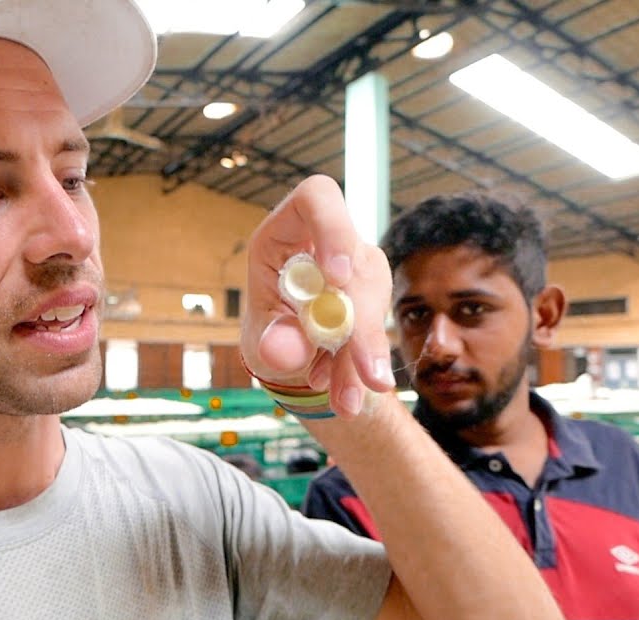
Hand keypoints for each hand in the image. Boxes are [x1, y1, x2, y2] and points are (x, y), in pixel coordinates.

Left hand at [241, 175, 394, 416]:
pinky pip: (377, 328)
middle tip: (366, 375)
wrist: (291, 358)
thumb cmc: (270, 333)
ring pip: (373, 301)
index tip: (339, 275)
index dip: (333, 229)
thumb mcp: (262, 341)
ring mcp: (357, 268)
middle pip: (356, 264)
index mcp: (287, 233)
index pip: (317, 198)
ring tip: (346, 401)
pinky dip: (362, 365)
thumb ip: (273, 341)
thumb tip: (287, 350)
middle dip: (361, 325)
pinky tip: (347, 394)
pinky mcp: (374, 297)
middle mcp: (327, 243)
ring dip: (363, 356)